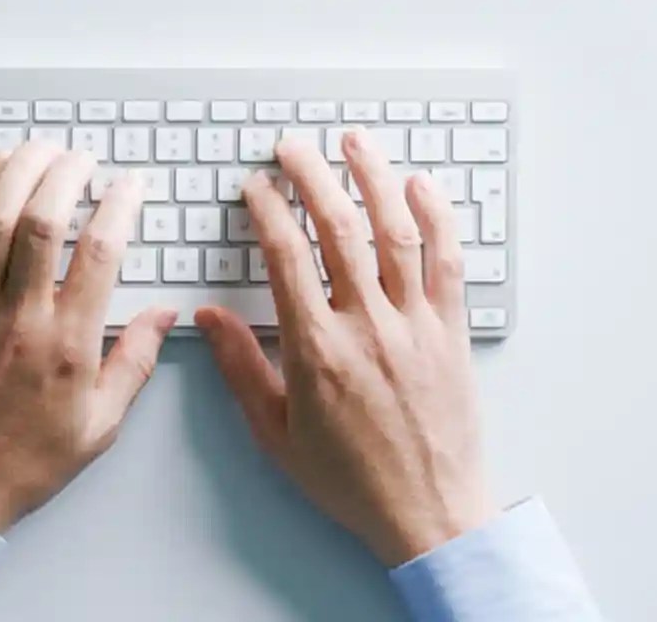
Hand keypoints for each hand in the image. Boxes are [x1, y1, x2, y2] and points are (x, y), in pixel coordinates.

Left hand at [0, 143, 175, 531]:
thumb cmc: (25, 462)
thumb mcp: (100, 424)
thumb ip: (135, 363)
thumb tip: (166, 316)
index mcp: (68, 346)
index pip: (100, 253)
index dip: (119, 206)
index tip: (130, 185)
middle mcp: (20, 318)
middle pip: (44, 221)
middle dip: (67, 174)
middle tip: (83, 157)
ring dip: (20, 171)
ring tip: (41, 148)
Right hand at [196, 130, 491, 565]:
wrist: (428, 513)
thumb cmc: (350, 480)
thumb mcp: (276, 433)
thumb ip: (241, 368)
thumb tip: (206, 318)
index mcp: (317, 350)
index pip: (286, 256)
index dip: (267, 210)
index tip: (255, 186)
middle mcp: (367, 326)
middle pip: (338, 228)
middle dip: (312, 176)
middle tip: (293, 147)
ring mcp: (415, 325)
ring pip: (395, 231)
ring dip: (374, 177)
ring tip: (354, 142)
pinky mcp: (450, 331)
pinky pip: (447, 260)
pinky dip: (436, 216)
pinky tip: (420, 185)